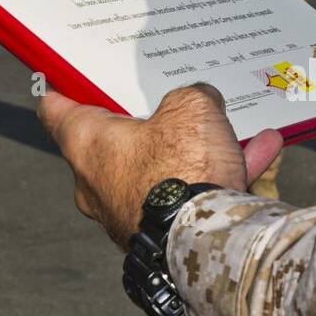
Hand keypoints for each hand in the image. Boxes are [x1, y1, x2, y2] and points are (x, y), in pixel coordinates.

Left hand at [38, 84, 283, 246]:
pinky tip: (260, 153)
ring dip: (196, 150)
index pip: (55, 110)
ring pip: (160, 170)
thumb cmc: (184, 166)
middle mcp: (95, 183)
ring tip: (235, 129)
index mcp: (87, 144)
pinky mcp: (155, 236)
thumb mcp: (192, 108)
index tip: (69, 77)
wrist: (207, 239)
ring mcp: (124, 213)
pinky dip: (218, 177)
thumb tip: (203, 103)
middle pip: (113, 142)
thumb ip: (192, 98)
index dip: (63, 88)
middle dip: (147, 124)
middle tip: (170, 103)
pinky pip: (187, 197)